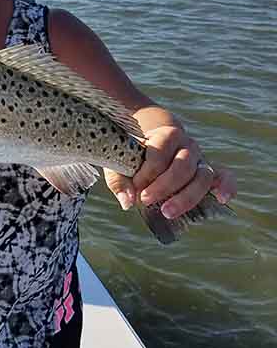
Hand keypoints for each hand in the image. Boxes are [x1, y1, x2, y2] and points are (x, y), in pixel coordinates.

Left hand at [104, 125, 236, 218]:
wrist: (152, 138)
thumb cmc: (134, 154)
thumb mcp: (121, 162)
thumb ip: (119, 181)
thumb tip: (127, 202)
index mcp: (166, 135)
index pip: (160, 154)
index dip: (147, 173)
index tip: (134, 186)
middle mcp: (187, 145)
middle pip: (182, 166)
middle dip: (164, 186)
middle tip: (144, 200)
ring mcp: (200, 158)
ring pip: (202, 176)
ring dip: (186, 197)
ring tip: (167, 212)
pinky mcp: (207, 171)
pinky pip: (224, 177)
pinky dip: (227, 186)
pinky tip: (222, 198)